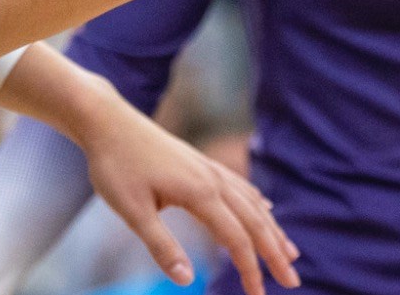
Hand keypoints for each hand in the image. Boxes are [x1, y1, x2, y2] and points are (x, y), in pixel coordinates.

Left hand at [77, 93, 299, 293]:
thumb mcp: (132, 211)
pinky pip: (239, 186)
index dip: (251, 270)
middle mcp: (212, 178)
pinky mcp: (199, 162)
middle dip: (275, 252)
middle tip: (292, 280)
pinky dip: (257, 202)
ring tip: (290, 252)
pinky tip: (265, 208)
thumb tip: (187, 280)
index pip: (237, 239)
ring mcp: (208, 168)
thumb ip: (161, 246)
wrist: (107, 121)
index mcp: (200, 192)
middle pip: (255, 221)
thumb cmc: (115, 166)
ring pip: (251, 203)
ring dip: (272, 230)